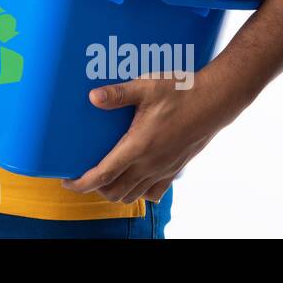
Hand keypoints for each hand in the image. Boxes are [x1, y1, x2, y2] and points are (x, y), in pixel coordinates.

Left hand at [59, 67, 243, 203]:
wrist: (216, 100)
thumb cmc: (181, 92)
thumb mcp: (146, 87)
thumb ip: (118, 93)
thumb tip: (92, 97)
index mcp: (138, 147)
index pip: (103, 175)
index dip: (81, 183)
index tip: (66, 182)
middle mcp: (150, 164)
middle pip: (115, 191)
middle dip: (94, 188)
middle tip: (82, 175)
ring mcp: (164, 169)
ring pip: (133, 195)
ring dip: (115, 191)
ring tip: (104, 177)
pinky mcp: (176, 169)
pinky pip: (154, 192)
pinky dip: (139, 192)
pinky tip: (134, 178)